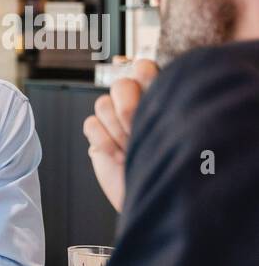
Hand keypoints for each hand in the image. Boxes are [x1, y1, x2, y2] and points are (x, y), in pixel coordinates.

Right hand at [82, 58, 158, 212]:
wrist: (151, 198)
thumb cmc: (171, 168)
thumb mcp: (175, 134)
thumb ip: (162, 107)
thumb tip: (148, 86)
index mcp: (158, 96)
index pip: (144, 68)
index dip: (144, 77)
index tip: (151, 98)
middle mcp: (135, 104)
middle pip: (120, 84)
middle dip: (127, 107)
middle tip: (137, 129)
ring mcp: (114, 120)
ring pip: (101, 104)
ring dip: (116, 129)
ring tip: (131, 149)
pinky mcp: (98, 135)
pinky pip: (90, 125)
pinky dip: (103, 141)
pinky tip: (118, 157)